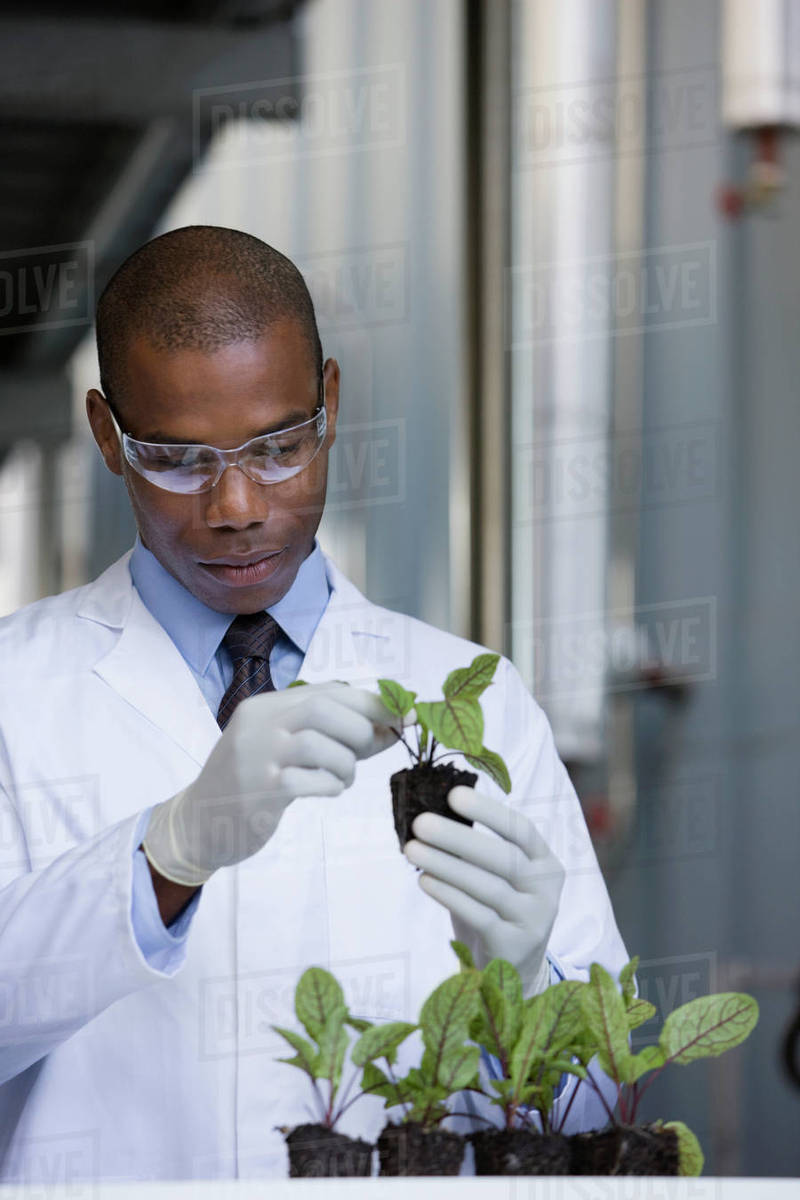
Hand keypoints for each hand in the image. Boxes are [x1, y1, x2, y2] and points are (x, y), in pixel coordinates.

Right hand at [143, 682, 407, 886]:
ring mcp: (255, 756)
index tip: (405, 717)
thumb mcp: (285, 747)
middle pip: (322, 708)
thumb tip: (394, 724)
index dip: (372, 703)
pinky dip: (330, 786)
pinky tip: (327, 791)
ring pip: (317, 743)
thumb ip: (333, 734)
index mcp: (266, 706)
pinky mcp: (258, 790)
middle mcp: (258, 723)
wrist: (198, 823)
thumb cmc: (253, 782)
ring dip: (346, 762)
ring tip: (343, 778)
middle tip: (367, 752)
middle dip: (359, 729)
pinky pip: (307, 781)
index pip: (328, 690)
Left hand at [404, 785, 564, 996]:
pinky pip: (478, 915)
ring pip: (488, 887)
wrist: (516, 967)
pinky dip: (448, 895)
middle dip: (458, 837)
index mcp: (545, 861)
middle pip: (503, 857)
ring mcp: (534, 919)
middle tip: (420, 822)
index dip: (489, 811)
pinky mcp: (515, 945)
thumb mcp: (498, 875)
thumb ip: (476, 849)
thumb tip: (434, 812)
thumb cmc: (498, 907)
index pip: (521, 829)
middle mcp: (546, 889)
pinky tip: (424, 880)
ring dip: (446, 865)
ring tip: (412, 849)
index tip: (454, 795)